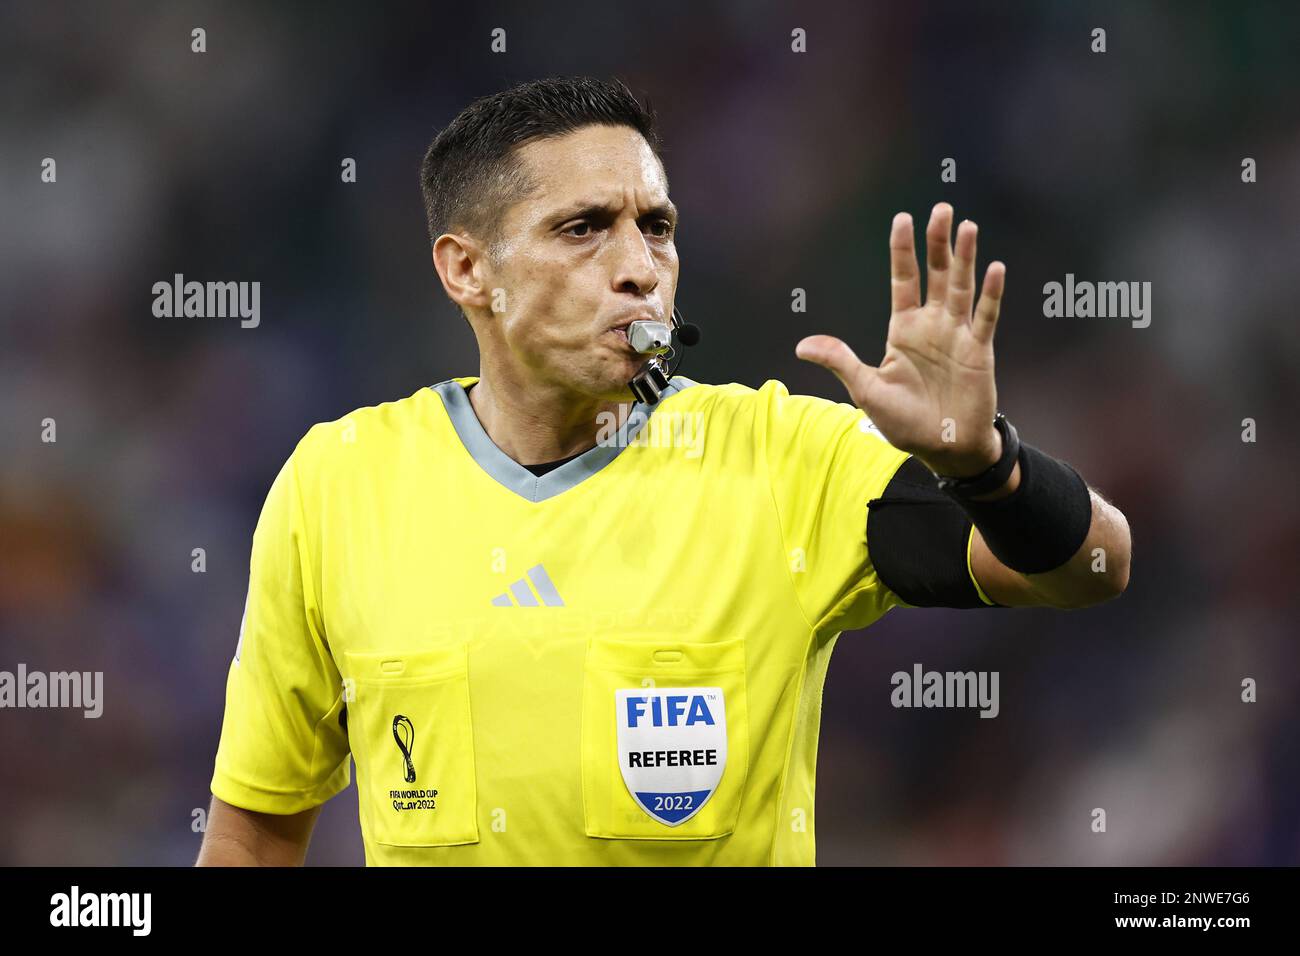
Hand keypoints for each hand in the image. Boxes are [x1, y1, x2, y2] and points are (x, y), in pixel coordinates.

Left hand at [796, 203, 1006, 476]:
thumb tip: (801, 346)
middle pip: (935, 274)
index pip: (903, 280)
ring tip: (968, 227)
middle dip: (938, 242)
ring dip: (965, 258)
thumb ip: (840, 361)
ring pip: (961, 288)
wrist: (942, 448)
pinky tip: (993, 268)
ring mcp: (957, 335)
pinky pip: (985, 317)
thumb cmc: (905, 422)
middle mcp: (931, 326)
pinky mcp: (979, 351)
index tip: (902, 218)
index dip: (902, 250)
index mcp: (903, 330)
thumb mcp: (866, 389)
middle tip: (942, 209)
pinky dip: (990, 294)